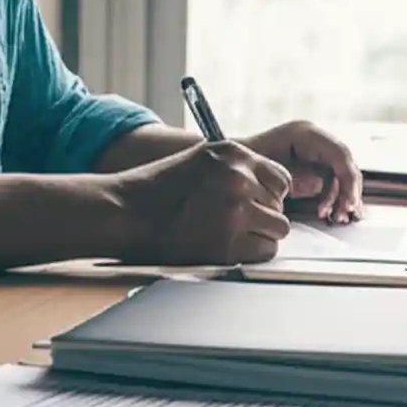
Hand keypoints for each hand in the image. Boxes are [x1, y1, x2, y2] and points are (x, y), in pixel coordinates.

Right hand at [112, 140, 292, 264]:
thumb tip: (265, 188)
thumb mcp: (199, 160)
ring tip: (231, 235)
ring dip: (259, 235)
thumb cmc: (156, 190)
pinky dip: (251, 253)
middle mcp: (238, 178)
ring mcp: (236, 210)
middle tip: (235, 222)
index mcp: (233, 153)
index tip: (254, 203)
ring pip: (278, 228)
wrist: (126, 212)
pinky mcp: (229, 242)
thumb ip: (234, 168)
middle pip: (280, 205)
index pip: (280, 178)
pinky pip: (265, 251)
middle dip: (263, 215)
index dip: (268, 194)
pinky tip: (227, 247)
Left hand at [241, 120, 363, 223]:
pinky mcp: (313, 171)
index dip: (348, 180)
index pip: (339, 154)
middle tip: (342, 215)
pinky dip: (336, 201)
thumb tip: (317, 188)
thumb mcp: (263, 171)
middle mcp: (314, 142)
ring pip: (342, 178)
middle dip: (347, 193)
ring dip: (343, 199)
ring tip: (336, 218)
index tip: (347, 203)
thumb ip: (290, 177)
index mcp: (304, 134)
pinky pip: (333, 186)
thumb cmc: (240, 165)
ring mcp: (315, 156)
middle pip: (345, 166)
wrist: (226, 169)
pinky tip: (332, 215)